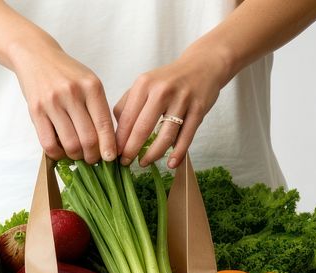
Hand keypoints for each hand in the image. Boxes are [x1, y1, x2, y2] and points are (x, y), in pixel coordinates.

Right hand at [10, 41, 116, 163]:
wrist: (36, 56)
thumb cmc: (67, 73)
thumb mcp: (89, 82)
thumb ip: (98, 108)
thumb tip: (107, 142)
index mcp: (91, 86)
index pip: (104, 125)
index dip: (109, 147)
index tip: (111, 158)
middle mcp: (72, 94)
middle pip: (88, 139)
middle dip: (93, 156)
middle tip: (93, 159)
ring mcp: (52, 103)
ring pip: (70, 144)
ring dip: (77, 156)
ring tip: (78, 155)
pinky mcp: (36, 111)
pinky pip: (48, 143)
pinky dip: (58, 154)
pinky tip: (62, 151)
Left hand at [113, 47, 230, 167]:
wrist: (202, 65)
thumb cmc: (169, 80)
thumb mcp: (145, 83)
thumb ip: (128, 104)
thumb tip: (116, 132)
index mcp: (144, 84)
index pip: (127, 118)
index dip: (119, 140)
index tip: (113, 154)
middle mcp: (162, 90)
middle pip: (143, 128)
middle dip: (131, 150)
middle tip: (125, 163)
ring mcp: (182, 100)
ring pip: (165, 135)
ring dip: (153, 154)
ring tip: (144, 163)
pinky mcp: (198, 109)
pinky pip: (186, 136)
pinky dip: (178, 153)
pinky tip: (170, 164)